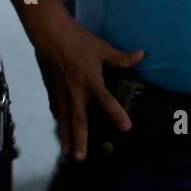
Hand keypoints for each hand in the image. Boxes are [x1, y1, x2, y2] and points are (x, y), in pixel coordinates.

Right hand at [27, 11, 141, 160]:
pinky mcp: (51, 87)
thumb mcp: (102, 47)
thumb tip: (141, 55)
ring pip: (64, 119)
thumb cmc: (78, 39)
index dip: (117, 114)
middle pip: (78, 120)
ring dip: (66, 136)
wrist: (49, 33)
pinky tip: (60, 124)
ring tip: (68, 152)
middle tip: (81, 157)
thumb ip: (121, 57)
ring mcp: (61, 91)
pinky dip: (59, 118)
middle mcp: (75, 90)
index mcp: (91, 80)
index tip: (126, 128)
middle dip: (80, 139)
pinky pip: (56, 107)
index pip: (107, 101)